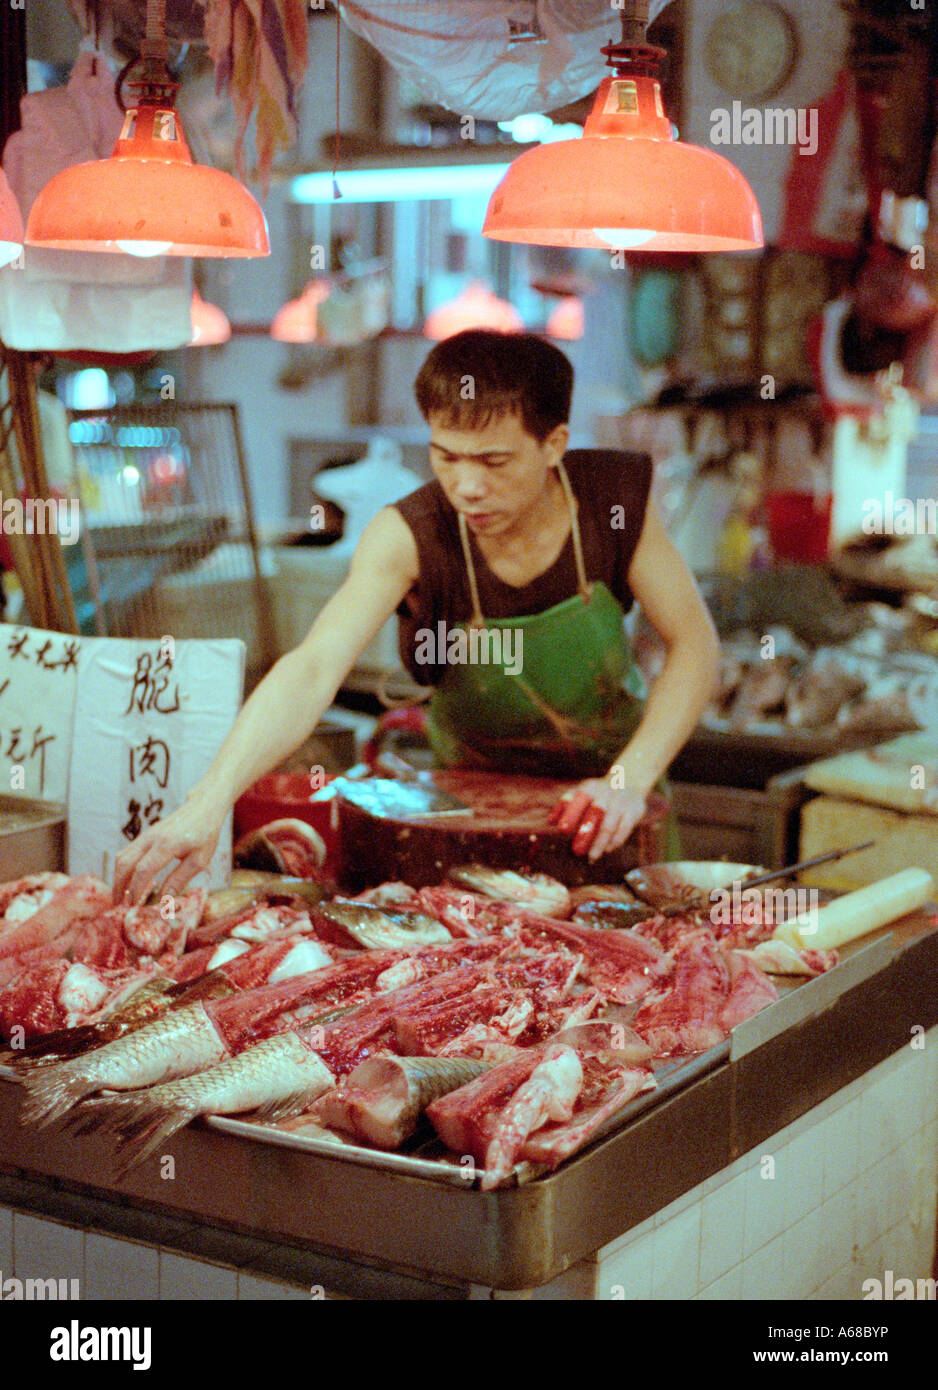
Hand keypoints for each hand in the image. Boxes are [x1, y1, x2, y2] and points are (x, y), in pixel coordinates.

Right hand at [112, 791, 225, 905]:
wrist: (202, 807)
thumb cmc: (205, 834)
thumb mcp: (200, 859)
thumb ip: (180, 878)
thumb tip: (163, 898)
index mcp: (167, 844)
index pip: (143, 870)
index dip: (136, 889)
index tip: (133, 906)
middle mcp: (151, 838)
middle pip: (125, 863)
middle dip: (119, 885)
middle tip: (119, 905)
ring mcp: (146, 835)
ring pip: (122, 856)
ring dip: (118, 877)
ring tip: (120, 896)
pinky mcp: (145, 835)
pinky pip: (127, 852)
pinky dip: (123, 868)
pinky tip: (127, 880)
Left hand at [549, 777, 647, 861]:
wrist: (629, 781)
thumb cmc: (598, 792)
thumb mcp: (584, 791)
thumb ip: (566, 804)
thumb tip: (550, 822)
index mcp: (591, 788)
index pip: (579, 799)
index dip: (571, 814)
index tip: (562, 830)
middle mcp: (606, 794)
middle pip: (596, 813)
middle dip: (587, 833)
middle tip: (577, 851)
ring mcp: (621, 803)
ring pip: (609, 826)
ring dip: (600, 844)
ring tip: (592, 858)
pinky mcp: (633, 812)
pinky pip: (623, 831)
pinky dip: (614, 842)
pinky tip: (607, 850)